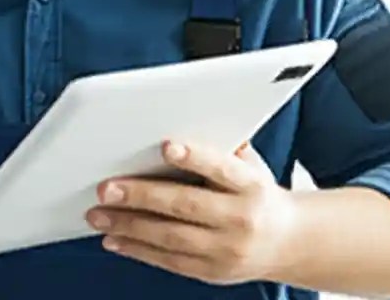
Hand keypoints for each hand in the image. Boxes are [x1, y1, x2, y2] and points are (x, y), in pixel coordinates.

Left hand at [85, 141, 297, 285]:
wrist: (291, 243)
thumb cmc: (259, 194)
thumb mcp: (252, 165)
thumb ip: (223, 146)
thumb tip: (187, 118)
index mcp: (252, 186)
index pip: (221, 168)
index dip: (194, 157)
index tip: (166, 145)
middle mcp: (240, 219)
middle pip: (186, 205)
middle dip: (141, 196)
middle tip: (105, 188)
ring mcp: (226, 249)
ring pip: (170, 237)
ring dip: (128, 226)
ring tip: (98, 215)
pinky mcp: (212, 272)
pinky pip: (169, 261)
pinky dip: (137, 250)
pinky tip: (113, 239)